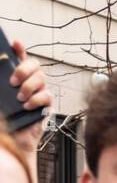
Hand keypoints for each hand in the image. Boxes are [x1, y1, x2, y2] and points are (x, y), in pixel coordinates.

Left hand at [7, 39, 51, 168]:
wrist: (13, 140)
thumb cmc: (3, 120)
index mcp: (16, 78)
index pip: (19, 58)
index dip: (19, 49)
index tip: (15, 42)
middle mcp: (29, 82)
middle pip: (35, 65)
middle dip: (24, 70)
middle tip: (13, 82)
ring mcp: (39, 93)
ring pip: (41, 78)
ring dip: (29, 86)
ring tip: (19, 98)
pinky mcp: (46, 106)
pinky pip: (47, 96)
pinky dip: (36, 99)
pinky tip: (27, 106)